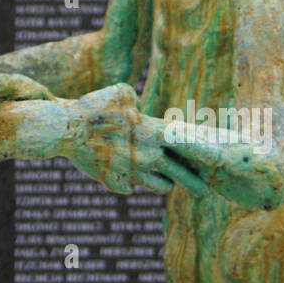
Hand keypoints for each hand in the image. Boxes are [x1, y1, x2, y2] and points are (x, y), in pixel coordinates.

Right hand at [67, 86, 209, 195]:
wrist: (63, 130)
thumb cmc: (92, 107)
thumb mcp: (119, 92)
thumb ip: (136, 101)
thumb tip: (137, 107)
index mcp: (152, 132)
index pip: (189, 145)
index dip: (206, 153)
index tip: (220, 162)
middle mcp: (147, 156)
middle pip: (181, 175)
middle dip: (195, 183)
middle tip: (203, 189)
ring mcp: (132, 173)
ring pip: (160, 186)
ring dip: (163, 182)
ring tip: (165, 178)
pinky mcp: (115, 183)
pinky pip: (131, 187)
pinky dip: (131, 182)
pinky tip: (125, 173)